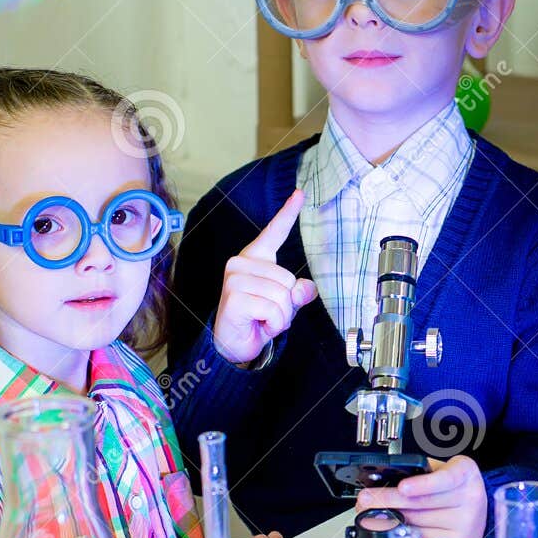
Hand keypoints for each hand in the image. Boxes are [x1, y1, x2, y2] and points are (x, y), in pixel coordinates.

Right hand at [212, 189, 318, 365]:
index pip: (274, 232)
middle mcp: (241, 262)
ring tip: (263, 320)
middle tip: (269, 313)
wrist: (234, 344)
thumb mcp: (286, 303)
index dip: (288, 213)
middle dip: (287, 304)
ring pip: (282, 296)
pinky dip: (273, 324)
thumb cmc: (259, 318)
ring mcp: (234, 278)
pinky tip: (258, 325)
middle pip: (288, 279)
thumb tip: (303, 290)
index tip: (300, 193)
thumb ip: (299, 292)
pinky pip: (273, 310)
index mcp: (256, 258)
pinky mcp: (234, 296)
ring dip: (281, 317)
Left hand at [355, 455, 488, 537]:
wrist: (479, 508)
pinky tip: (389, 529)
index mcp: (465, 473)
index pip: (444, 479)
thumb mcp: (441, 469)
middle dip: (389, 501)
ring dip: (390, 519)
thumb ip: (419, 473)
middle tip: (366, 500)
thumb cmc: (454, 486)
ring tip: (370, 515)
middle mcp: (470, 498)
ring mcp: (466, 523)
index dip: (422, 484)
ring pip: (420, 523)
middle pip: (423, 503)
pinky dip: (403, 534)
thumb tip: (382, 484)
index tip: (402, 487)